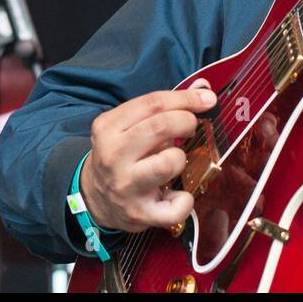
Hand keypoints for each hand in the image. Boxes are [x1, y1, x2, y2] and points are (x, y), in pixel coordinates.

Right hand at [79, 78, 215, 232]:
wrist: (95, 197)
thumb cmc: (122, 154)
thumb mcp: (131, 125)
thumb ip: (164, 106)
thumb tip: (203, 88)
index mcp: (108, 127)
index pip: (152, 103)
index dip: (186, 98)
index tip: (207, 99)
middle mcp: (113, 155)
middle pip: (161, 126)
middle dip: (186, 122)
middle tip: (190, 127)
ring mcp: (125, 186)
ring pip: (170, 162)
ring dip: (180, 158)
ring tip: (173, 161)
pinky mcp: (139, 213)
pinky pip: (175, 206)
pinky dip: (184, 200)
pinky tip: (176, 194)